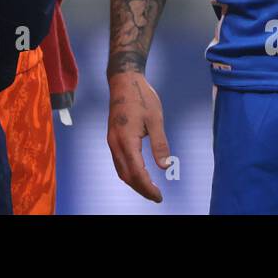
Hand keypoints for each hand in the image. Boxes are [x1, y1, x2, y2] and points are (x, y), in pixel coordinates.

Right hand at [107, 71, 170, 201]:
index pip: (137, 172)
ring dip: (134, 182)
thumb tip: (166, 167)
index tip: (160, 196)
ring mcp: (112, 140)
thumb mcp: (156, 119)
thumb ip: (160, 144)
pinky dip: (129, 173)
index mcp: (126, 139)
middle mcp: (115, 143)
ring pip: (121, 170)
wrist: (124, 80)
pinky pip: (119, 162)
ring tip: (150, 189)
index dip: (148, 187)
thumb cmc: (142, 97)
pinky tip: (140, 174)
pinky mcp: (113, 137)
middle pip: (127, 175)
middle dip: (141, 189)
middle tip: (157, 197)